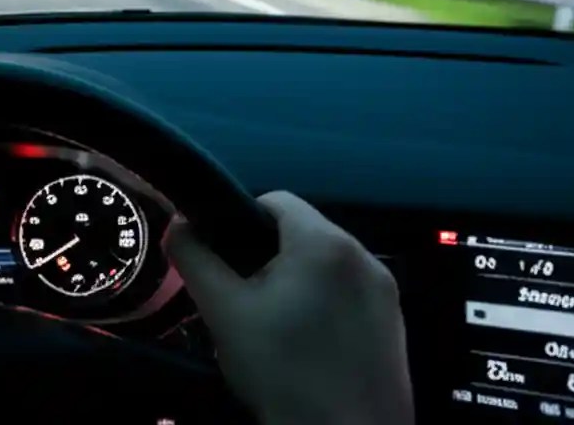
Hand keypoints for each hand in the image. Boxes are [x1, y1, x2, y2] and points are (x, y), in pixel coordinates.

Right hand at [167, 192, 412, 424]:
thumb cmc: (282, 371)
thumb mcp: (224, 312)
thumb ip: (195, 259)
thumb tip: (178, 225)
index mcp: (325, 242)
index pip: (275, 201)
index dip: (238, 223)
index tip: (223, 264)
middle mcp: (365, 256)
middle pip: (301, 234)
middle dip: (267, 259)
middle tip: (243, 302)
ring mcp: (386, 292)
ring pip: (325, 267)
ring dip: (295, 283)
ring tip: (273, 328)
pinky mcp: (395, 323)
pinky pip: (348, 295)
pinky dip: (324, 307)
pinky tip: (307, 347)